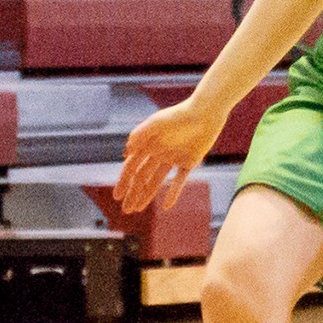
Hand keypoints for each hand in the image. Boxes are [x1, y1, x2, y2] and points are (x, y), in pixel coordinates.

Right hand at [113, 99, 225, 213]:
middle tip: (126, 210)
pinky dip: (173, 193)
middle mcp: (158, 152)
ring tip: (138, 209)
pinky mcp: (189, 162)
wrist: (206, 113)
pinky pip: (179, 180)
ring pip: (156, 181)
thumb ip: (140, 134)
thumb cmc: (179, 115)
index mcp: (148, 144)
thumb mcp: (157, 122)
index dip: (123, 182)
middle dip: (133, 193)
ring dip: (147, 195)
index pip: (131, 167)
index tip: (117, 197)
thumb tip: (125, 153)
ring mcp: (172, 158)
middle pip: (142, 178)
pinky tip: (166, 206)